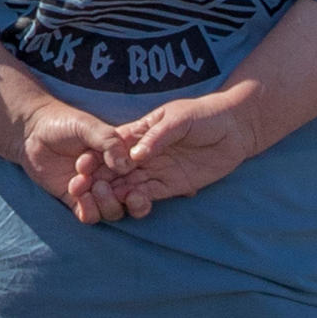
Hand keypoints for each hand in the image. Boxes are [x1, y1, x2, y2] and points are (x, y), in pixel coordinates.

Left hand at [9, 94, 134, 219]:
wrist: (33, 131)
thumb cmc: (64, 123)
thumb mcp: (89, 126)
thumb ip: (109, 142)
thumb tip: (127, 165)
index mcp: (121, 159)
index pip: (140, 178)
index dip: (141, 184)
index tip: (134, 182)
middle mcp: (111, 177)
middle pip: (130, 199)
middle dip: (124, 198)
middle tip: (105, 184)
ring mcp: (94, 190)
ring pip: (112, 210)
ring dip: (105, 203)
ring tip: (90, 185)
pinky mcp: (76, 200)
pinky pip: (89, 216)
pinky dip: (88, 210)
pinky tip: (78, 194)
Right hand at [88, 89, 264, 212]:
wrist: (236, 127)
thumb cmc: (205, 114)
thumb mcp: (179, 118)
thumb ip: (157, 136)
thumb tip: (135, 155)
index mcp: (138, 132)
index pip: (111, 148)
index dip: (95, 157)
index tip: (80, 168)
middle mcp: (142, 154)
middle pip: (115, 170)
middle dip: (99, 181)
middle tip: (85, 191)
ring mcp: (156, 170)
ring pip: (128, 185)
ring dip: (115, 193)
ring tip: (106, 201)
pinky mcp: (171, 185)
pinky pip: (150, 195)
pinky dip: (138, 201)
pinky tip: (130, 204)